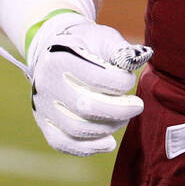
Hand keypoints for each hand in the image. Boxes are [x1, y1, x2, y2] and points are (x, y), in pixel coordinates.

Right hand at [0, 14, 151, 156]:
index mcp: (59, 58)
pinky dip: (88, 148)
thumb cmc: (86, 45)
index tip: (130, 79)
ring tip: (123, 118)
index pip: (96, 78)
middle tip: (137, 106)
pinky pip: (63, 143)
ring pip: (77, 129)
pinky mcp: (43, 122)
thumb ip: (121, 49)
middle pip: (86, 107)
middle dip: (119, 110)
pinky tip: (109, 143)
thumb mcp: (102, 37)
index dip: (121, 82)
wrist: (54, 51)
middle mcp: (46, 83)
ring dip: (108, 128)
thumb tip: (142, 57)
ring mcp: (42, 106)